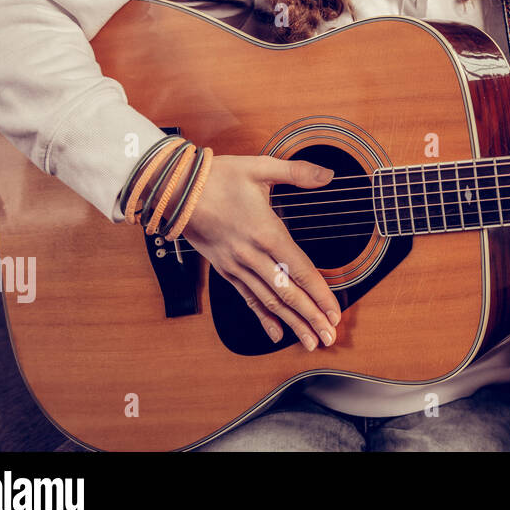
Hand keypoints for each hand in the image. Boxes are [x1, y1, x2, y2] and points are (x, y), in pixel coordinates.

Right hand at [177, 155, 342, 350]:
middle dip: (311, 317)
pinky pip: (247, 298)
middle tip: (329, 337)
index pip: (300, 271)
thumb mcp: (260, 167)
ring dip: (291, 323)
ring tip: (309, 341)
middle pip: (287, 294)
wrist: (174, 188)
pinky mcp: (224, 269)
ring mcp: (236, 265)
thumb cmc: (217, 177)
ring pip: (268, 301)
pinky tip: (276, 334)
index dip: (320, 294)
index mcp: (266, 232)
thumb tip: (328, 175)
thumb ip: (297, 172)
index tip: (334, 312)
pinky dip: (263, 318)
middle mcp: (252, 255)